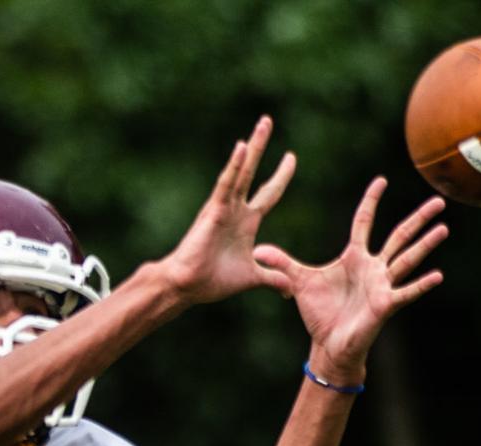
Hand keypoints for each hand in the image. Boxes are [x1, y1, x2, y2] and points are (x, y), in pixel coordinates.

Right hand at [162, 115, 296, 303]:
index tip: (291, 157)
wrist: (189, 286)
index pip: (268, 193)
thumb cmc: (213, 280)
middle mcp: (236, 209)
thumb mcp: (252, 278)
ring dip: (253, 147)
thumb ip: (272, 277)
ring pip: (241, 171)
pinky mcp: (213, 211)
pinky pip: (226, 184)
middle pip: (253, 172)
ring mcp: (224, 208)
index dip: (280, 177)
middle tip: (267, 120)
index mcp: (246, 223)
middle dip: (261, 147)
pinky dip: (234, 166)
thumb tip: (290, 288)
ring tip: (263, 124)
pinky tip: (242, 147)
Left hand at [253, 178, 446, 381]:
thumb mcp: (299, 283)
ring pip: (408, 259)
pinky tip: (437, 276)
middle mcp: (373, 268)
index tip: (380, 180)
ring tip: (444, 228)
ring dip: (425, 245)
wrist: (327, 344)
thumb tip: (258, 249)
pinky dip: (420, 285)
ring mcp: (382, 285)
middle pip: (399, 236)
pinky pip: (406, 292)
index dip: (370, 202)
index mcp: (354, 257)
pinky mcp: (385, 305)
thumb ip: (282, 264)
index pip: (364, 222)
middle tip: (439, 200)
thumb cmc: (319, 314)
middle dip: (418, 219)